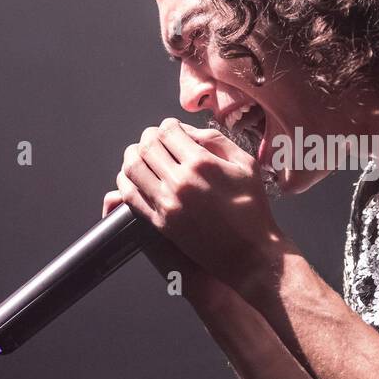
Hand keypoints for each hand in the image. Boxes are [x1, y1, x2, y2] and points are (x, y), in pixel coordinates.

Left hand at [112, 118, 285, 290]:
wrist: (249, 253)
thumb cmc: (252, 209)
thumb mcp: (246, 165)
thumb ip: (217, 141)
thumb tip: (188, 132)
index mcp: (202, 163)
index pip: (168, 131)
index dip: (168, 125)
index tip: (172, 129)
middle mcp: (180, 181)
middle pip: (147, 146)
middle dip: (149, 137)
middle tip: (156, 139)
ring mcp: (167, 203)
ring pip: (132, 167)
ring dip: (134, 156)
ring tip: (142, 155)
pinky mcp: (160, 223)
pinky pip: (130, 196)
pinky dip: (126, 181)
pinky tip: (134, 178)